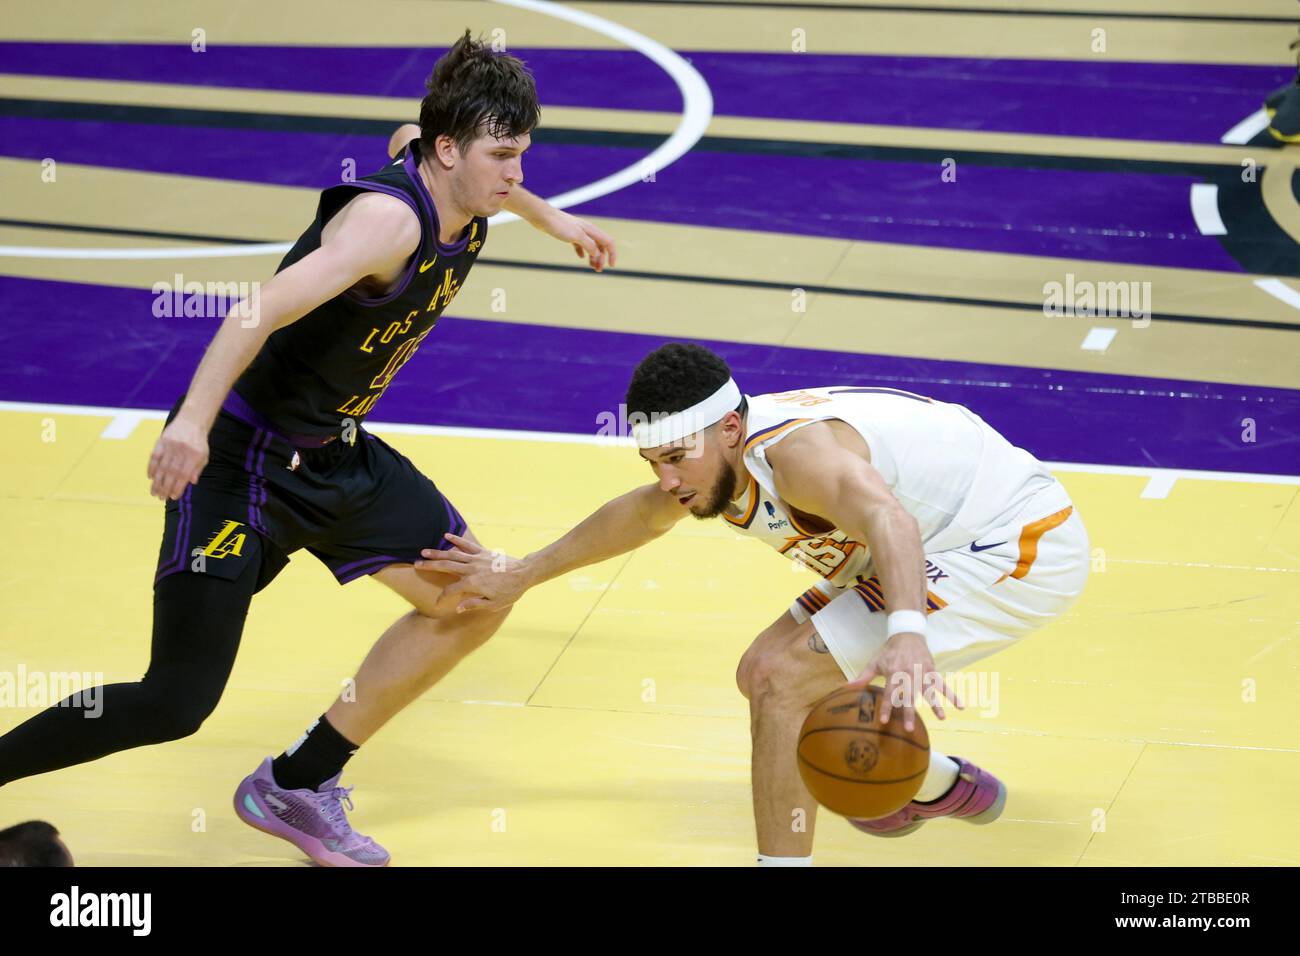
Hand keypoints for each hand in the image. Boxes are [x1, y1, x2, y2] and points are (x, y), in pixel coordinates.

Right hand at [148, 416, 209, 500]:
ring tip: (154, 492)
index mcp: (194, 456)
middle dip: (165, 487)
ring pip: (161, 467)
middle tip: (160, 497)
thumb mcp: (203, 455)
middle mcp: (182, 451)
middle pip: (171, 473)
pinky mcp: (161, 441)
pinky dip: (151, 467)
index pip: (184, 475)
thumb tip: (191, 482)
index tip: (173, 497)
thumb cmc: (198, 442)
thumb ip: (197, 469)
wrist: (191, 422)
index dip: (178, 487)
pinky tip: (150, 477)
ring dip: (157, 481)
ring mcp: (170, 445)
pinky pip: (154, 456)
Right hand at [415, 533, 529, 614]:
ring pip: (453, 554)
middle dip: (429, 566)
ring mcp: (477, 559)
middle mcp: (471, 569)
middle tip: (415, 564)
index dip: (442, 598)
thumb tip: (458, 608)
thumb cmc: (510, 591)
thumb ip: (474, 605)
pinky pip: (467, 545)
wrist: (525, 573)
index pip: (450, 591)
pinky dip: (456, 540)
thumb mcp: (494, 604)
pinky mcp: (483, 552)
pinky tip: (446, 536)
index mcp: (472, 584)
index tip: (437, 603)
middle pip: (446, 566)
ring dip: (437, 553)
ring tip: (424, 552)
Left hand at [542, 210, 616, 271]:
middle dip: (602, 258)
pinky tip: (581, 257)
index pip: (608, 242)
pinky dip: (583, 252)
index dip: (612, 254)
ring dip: (594, 257)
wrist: (543, 217)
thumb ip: (589, 245)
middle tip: (598, 270)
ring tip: (591, 266)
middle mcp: (587, 231)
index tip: (611, 266)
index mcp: (591, 230)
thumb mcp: (576, 236)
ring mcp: (578, 233)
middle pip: (601, 246)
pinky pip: (580, 245)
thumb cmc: (559, 225)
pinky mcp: (569, 235)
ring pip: (591, 246)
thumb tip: (597, 254)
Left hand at [847, 632, 963, 731]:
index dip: (887, 707)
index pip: (890, 693)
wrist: (907, 633)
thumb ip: (863, 677)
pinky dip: (953, 695)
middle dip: (909, 712)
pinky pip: (943, 685)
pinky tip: (961, 706)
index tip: (884, 720)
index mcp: (894, 673)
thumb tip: (847, 688)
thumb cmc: (889, 651)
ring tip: (940, 718)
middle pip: (909, 696)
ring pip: (929, 692)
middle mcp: (909, 675)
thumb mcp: (875, 662)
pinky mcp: (933, 671)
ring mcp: (922, 673)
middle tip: (909, 728)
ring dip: (935, 705)